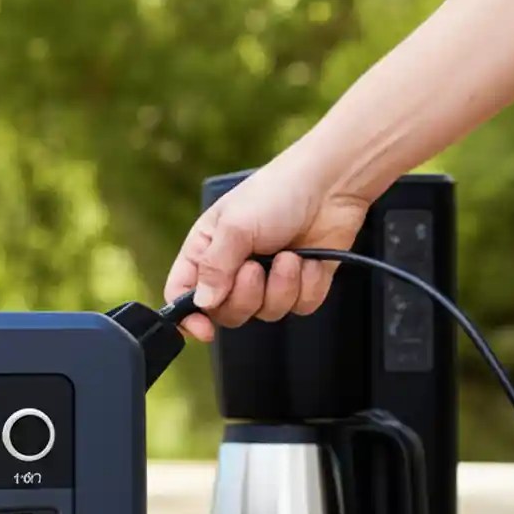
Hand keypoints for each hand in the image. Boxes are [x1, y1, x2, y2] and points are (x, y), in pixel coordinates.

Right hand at [163, 156, 369, 341]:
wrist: (332, 184)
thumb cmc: (277, 192)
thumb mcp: (234, 226)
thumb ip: (214, 268)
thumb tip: (202, 304)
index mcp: (206, 251)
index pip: (182, 295)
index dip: (189, 317)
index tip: (204, 329)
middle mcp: (233, 269)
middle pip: (226, 313)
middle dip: (245, 296)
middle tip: (255, 268)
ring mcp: (268, 280)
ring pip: (266, 313)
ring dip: (281, 287)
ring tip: (289, 256)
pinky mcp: (301, 285)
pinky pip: (300, 307)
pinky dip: (308, 285)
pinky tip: (309, 260)